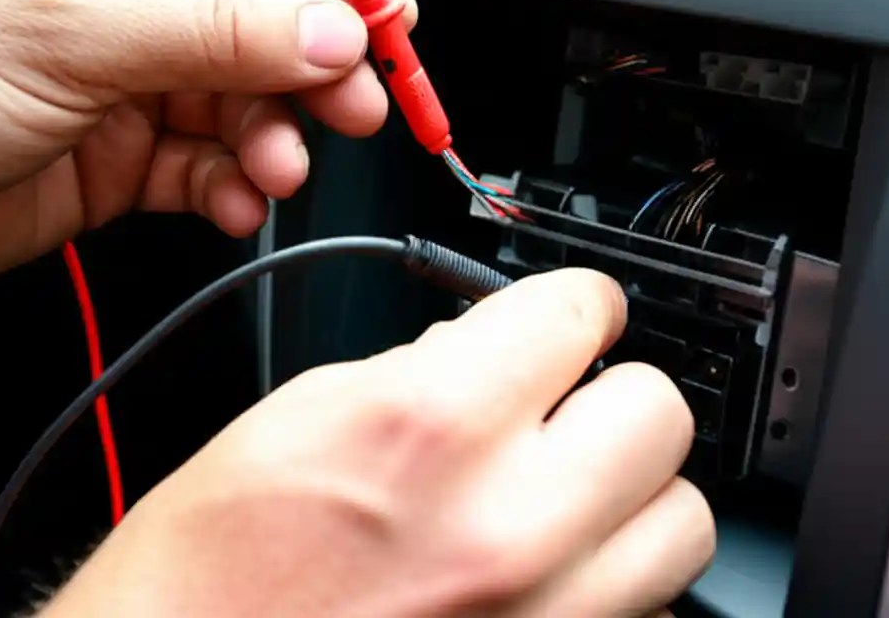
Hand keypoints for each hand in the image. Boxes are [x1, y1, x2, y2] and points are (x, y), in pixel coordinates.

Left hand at [0, 0, 415, 320]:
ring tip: (274, 167)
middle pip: (264, 21)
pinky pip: (208, 167)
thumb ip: (210, 33)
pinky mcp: (120, 162)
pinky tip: (232, 200)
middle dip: (316, 65)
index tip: (382, 25)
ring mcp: (126, 85)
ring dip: (274, 138)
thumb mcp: (68, 35)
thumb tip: (325, 29)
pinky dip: (232, 187)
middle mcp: (126, 2)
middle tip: (352, 105)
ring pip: (245, 102)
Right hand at [39, 270, 714, 617]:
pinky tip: (547, 570)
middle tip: (563, 402)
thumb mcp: (300, 413)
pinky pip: (650, 609)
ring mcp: (546, 615)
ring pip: (681, 520)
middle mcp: (507, 523)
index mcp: (428, 424)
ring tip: (568, 492)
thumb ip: (426, 367)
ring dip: (631, 492)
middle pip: (657, 411)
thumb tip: (499, 347)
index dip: (574, 302)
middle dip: (612, 391)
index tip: (570, 315)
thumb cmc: (207, 569)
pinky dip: (614, 580)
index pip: (578, 311)